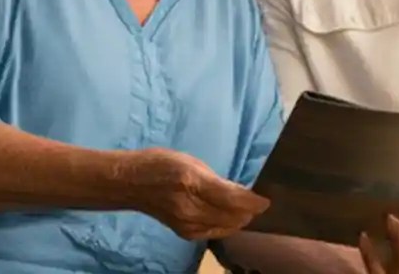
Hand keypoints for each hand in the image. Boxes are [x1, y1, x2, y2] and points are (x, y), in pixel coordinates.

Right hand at [129, 148, 269, 239]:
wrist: (131, 183)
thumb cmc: (162, 165)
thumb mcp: (192, 163)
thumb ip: (218, 180)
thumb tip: (245, 194)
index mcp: (194, 185)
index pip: (233, 199)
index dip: (254, 201)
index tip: (268, 200)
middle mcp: (191, 210)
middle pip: (232, 218)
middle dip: (250, 212)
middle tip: (261, 202)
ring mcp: (187, 226)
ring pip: (226, 228)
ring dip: (240, 220)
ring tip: (249, 209)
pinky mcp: (185, 234)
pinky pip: (214, 233)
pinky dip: (227, 226)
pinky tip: (231, 217)